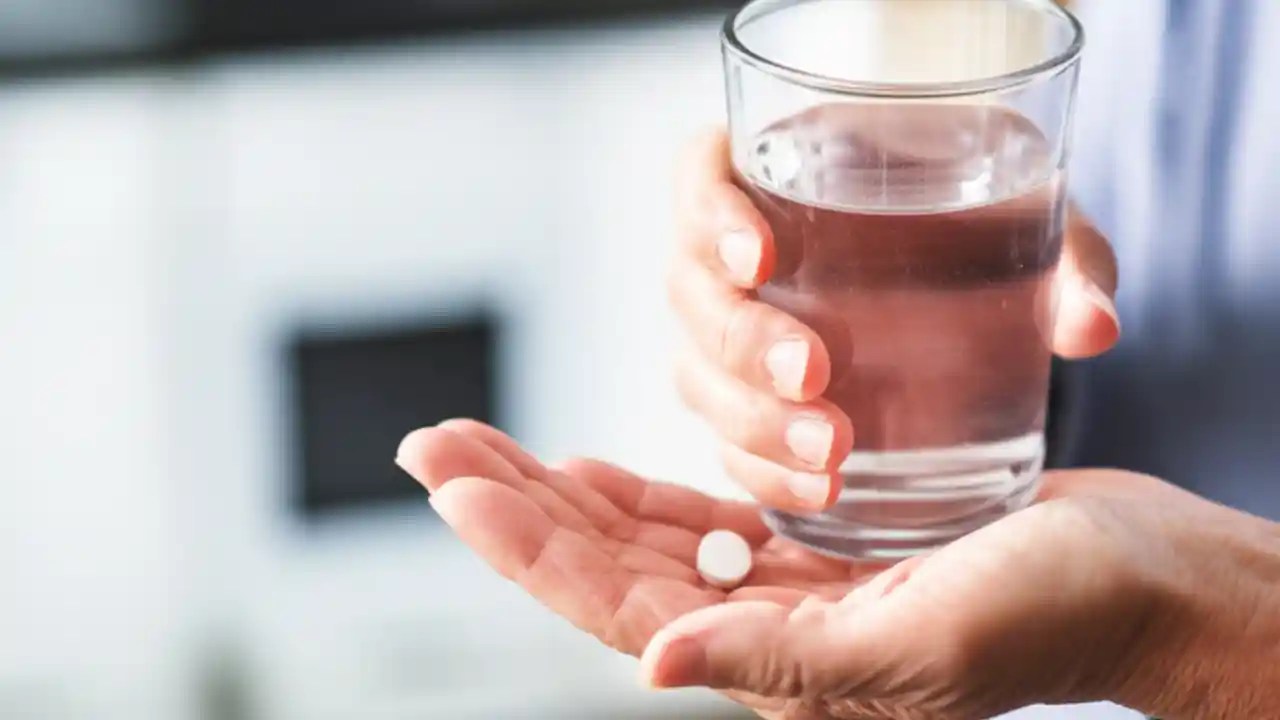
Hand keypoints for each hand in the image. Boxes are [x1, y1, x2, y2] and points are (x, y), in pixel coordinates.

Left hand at [397, 421, 1279, 719]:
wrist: (1134, 583)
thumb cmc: (1053, 617)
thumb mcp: (922, 645)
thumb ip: (784, 659)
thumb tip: (657, 661)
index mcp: (778, 668)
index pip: (619, 602)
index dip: (529, 544)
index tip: (455, 481)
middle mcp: (764, 635)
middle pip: (607, 563)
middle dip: (516, 504)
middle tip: (433, 444)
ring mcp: (785, 592)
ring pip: (641, 537)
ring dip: (559, 492)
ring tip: (484, 447)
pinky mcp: (815, 552)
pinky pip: (702, 523)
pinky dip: (636, 494)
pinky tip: (586, 469)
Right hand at [668, 129, 1122, 511]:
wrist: (971, 274)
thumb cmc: (980, 218)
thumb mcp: (1031, 215)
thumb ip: (1065, 260)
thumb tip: (1091, 327)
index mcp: (772, 171)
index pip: (700, 178)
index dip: (711, 217)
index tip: (764, 257)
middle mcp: (732, 252)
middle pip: (691, 290)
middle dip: (743, 341)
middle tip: (816, 374)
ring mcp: (732, 331)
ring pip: (697, 374)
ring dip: (751, 420)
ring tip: (832, 456)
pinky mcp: (749, 399)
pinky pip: (725, 437)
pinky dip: (761, 469)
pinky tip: (818, 492)